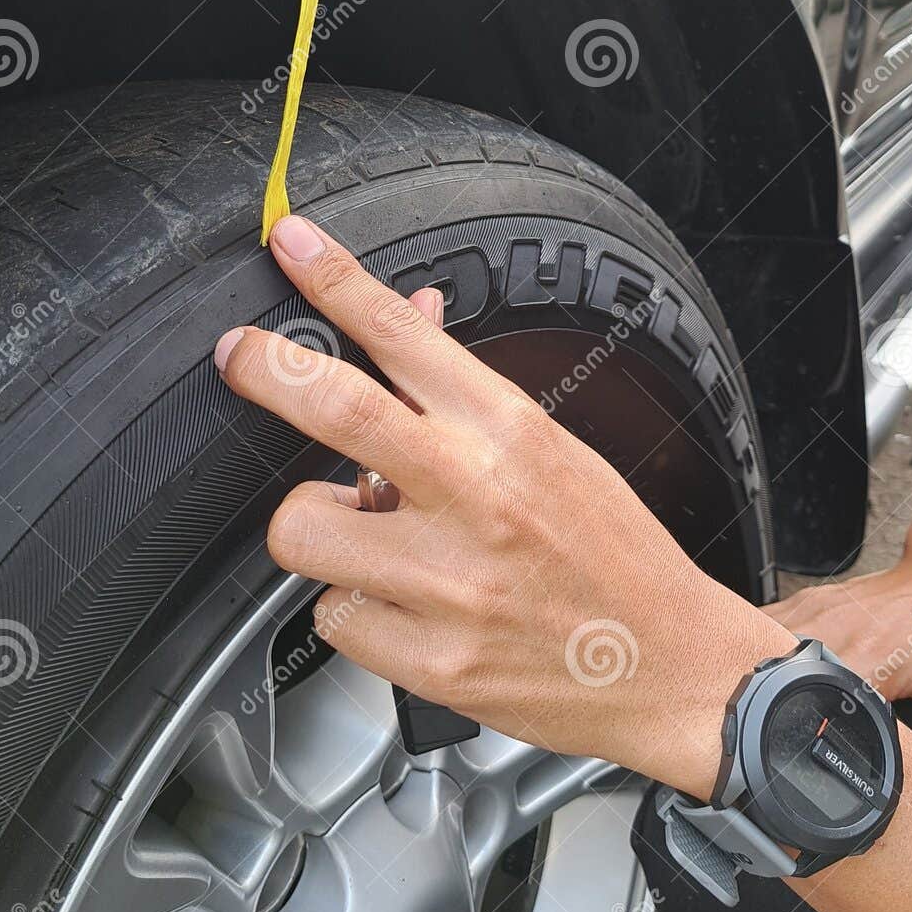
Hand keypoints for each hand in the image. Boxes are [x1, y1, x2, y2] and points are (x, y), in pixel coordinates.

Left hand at [214, 215, 792, 796]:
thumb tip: (411, 320)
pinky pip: (333, 617)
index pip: (405, 335)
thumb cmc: (615, 555)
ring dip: (319, 528)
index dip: (335, 280)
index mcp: (510, 433)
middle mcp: (476, 497)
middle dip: (268, 369)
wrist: (672, 666)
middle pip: (338, 411)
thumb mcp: (553, 449)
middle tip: (239, 355)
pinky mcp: (430, 659)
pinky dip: (355, 609)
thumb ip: (467, 394)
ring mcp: (448, 582)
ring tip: (367, 538)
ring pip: (304, 529)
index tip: (292, 244)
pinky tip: (404, 606)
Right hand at [766, 535, 911, 776]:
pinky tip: (773, 674)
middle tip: (779, 743)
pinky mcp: (810, 602)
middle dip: (773, 714)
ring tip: (768, 712)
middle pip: (777, 679)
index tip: (813, 764)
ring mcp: (816, 610)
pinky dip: (763, 652)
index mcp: (875, 660)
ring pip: (762, 647)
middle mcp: (836, 631)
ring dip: (760, 680)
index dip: (811, 745)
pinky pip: (766, 627)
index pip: (819, 712)